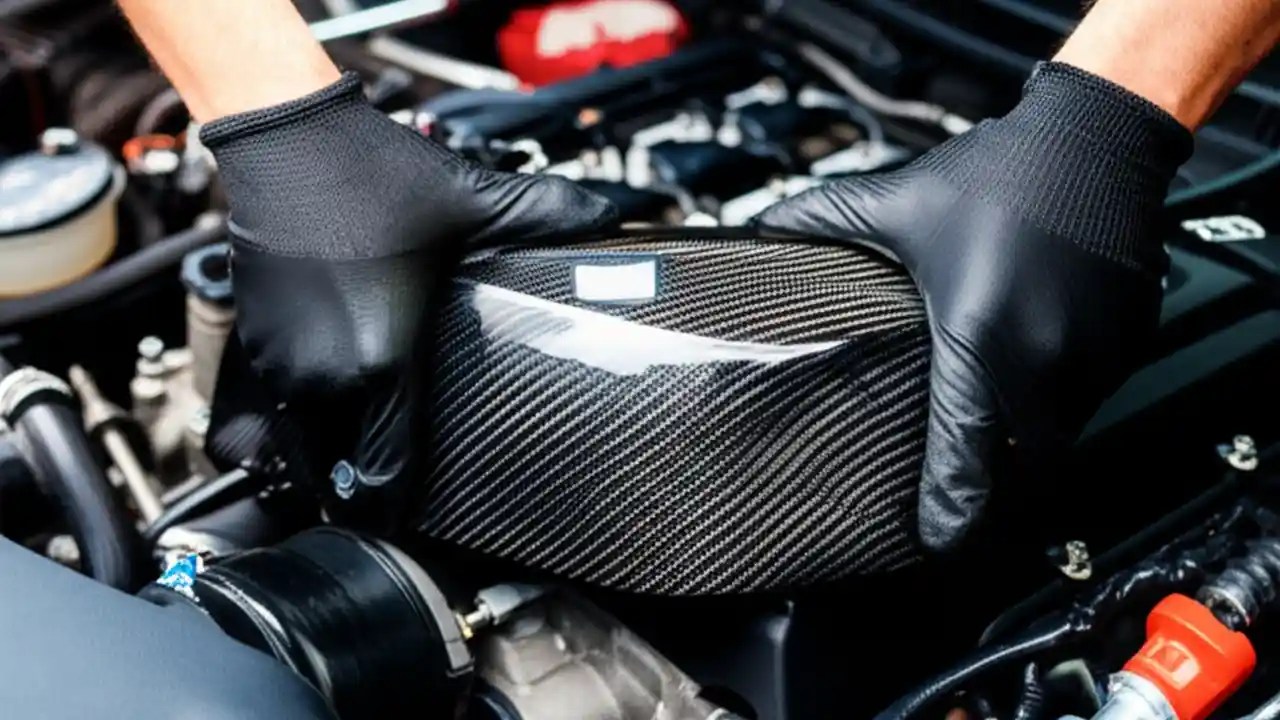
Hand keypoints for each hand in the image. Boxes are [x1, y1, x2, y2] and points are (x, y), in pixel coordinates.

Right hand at [201, 73, 615, 519]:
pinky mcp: (251, 342)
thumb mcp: (469, 199)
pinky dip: (281, 424)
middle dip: (358, 488)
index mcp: (380, 361)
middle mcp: (322, 376)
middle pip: (333, 472)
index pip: (385, 474)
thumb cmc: (368, 172)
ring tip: (353, 455)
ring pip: (293, 445)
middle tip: (388, 491)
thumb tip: (611, 213)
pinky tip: (311, 412)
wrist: (285, 134)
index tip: (409, 521)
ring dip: (320, 455)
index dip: (398, 509)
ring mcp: (279, 363)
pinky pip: (260, 412)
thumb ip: (547, 215)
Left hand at [755, 62, 1191, 550]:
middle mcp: (1042, 357)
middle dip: (995, 474)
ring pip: (1063, 429)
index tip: (936, 541)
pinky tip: (1038, 352)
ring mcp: (1095, 353)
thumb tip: (764, 230)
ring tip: (999, 398)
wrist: (1096, 136)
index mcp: (978, 337)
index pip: (962, 453)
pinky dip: (1067, 389)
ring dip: (1031, 428)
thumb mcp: (901, 204)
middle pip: (1021, 460)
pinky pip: (1097, 390)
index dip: (948, 510)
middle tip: (966, 466)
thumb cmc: (1002, 174)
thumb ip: (823, 221)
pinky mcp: (1130, 340)